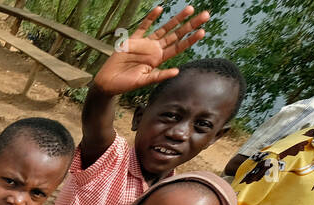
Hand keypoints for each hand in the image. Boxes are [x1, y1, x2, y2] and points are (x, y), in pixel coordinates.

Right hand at [92, 6, 208, 95]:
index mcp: (159, 59)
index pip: (178, 47)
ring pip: (164, 29)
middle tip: (205, 15)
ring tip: (190, 9)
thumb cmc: (125, 85)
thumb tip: (176, 71)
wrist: (107, 82)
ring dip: (176, 19)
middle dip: (190, 25)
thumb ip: (159, 76)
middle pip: (176, 35)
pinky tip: (160, 9)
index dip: (190, 40)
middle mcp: (154, 50)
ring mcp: (144, 44)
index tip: (202, 31)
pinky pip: (143, 27)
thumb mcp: (143, 82)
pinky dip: (150, 18)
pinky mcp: (132, 41)